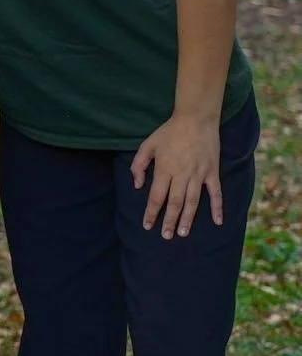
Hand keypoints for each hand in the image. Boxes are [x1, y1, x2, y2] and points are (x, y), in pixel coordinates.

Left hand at [131, 112, 223, 238]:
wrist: (196, 119)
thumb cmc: (169, 132)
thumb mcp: (147, 145)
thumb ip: (138, 166)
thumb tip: (137, 186)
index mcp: (164, 169)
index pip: (156, 197)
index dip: (151, 213)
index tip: (147, 225)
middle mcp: (181, 175)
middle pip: (174, 203)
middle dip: (169, 221)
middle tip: (166, 236)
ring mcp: (199, 174)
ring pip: (193, 201)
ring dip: (187, 218)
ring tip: (182, 233)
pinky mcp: (212, 172)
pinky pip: (216, 193)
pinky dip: (218, 208)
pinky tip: (218, 221)